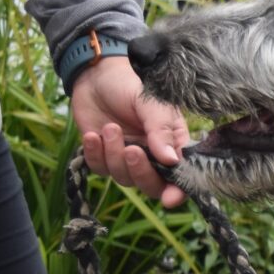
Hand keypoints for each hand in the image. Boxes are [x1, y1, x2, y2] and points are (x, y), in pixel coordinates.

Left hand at [69, 54, 189, 208]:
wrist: (95, 74)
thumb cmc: (130, 85)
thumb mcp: (151, 103)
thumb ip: (161, 131)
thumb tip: (171, 161)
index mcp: (173, 145)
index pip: (181, 177)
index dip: (177, 192)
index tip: (169, 199)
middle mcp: (153, 157)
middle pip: (151, 185)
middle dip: (140, 171)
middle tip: (131, 149)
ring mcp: (127, 158)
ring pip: (123, 177)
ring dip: (113, 154)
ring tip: (109, 128)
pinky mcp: (103, 156)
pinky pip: (99, 169)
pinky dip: (94, 154)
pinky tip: (92, 135)